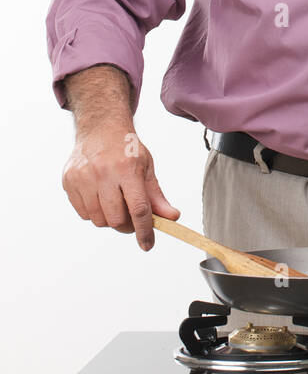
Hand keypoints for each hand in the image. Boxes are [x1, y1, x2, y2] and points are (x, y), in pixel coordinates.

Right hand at [63, 124, 179, 250]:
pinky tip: (100, 197)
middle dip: (127, 225)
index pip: (138, 209)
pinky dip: (94, 213)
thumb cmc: (126, 149)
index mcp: (127, 168)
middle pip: (116, 219)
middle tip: (132, 218)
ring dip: (110, 220)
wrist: (100, 129)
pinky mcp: (69, 181)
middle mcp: (103, 173)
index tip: (147, 245)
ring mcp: (83, 177)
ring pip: (98, 220)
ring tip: (116, 204)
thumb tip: (172, 218)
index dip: (144, 231)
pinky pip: (83, 213)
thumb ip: (157, 196)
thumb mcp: (147, 168)